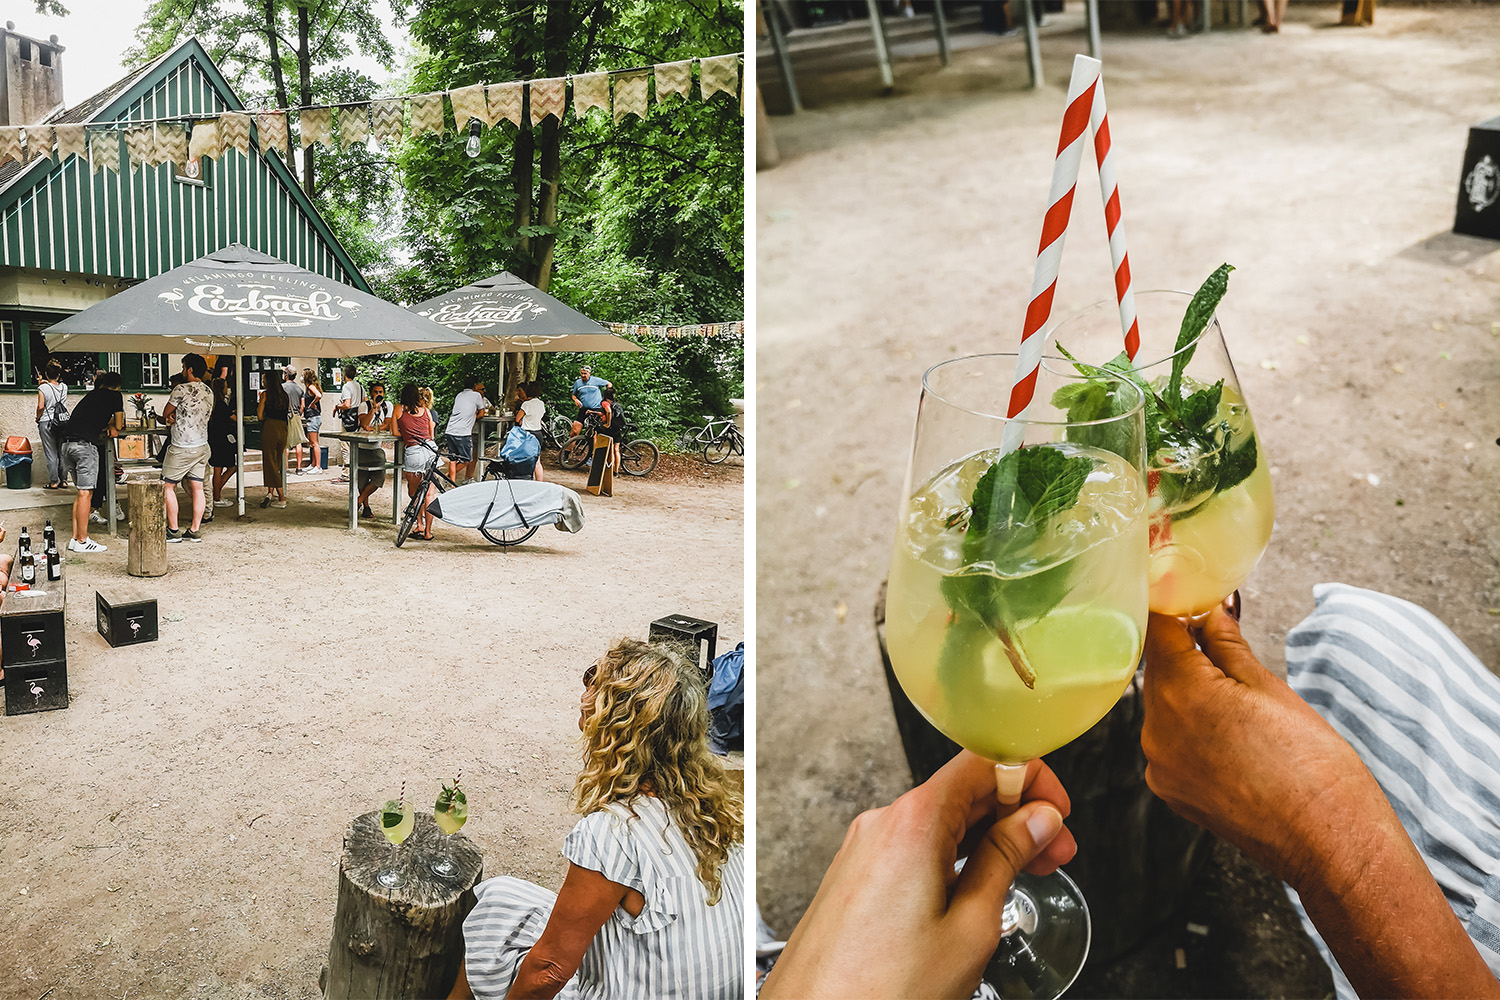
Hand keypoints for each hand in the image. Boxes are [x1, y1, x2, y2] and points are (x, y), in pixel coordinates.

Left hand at [761, 752, 1074, 998]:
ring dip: (988, 839)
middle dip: (1017, 815)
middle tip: (1055, 852)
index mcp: (914, 822)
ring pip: (941, 821)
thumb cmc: (884, 988)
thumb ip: (1006, 861)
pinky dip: (954, 857)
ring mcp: (865, 847)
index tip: (1057, 814)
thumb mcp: (971, 927)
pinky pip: (914, 846)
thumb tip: (1036, 821)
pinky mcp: (857, 873)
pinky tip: (978, 886)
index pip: (983, 762)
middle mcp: (883, 823)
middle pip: (964, 791)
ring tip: (1025, 873)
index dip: (1031, 781)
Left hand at [1141, 608, 1380, 885]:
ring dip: (1188, 692)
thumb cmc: (1313, 767)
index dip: (1172, 606)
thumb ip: (1227, 645)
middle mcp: (1156, 730)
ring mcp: (1159, 765)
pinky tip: (1231, 735)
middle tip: (1222, 638)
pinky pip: (1169, 743)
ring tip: (1238, 699)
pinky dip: (1190, 729)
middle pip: (1158, 669)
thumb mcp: (1271, 688)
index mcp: (1181, 693)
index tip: (1186, 594)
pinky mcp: (1169, 791)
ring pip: (1163, 707)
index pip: (1158, 628)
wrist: (1329, 843)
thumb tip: (1209, 612)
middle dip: (1185, 651)